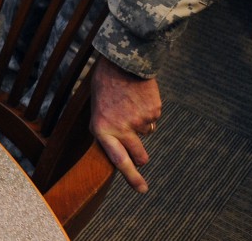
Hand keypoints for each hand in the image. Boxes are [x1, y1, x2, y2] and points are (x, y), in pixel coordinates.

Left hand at [89, 55, 161, 193]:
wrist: (122, 61)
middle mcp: (121, 128)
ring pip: (147, 135)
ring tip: (130, 106)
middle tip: (140, 155)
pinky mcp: (154, 112)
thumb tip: (115, 148)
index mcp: (102, 128)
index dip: (132, 177)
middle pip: (140, 156)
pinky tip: (138, 99)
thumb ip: (106, 129)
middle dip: (141, 158)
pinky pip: (153, 120)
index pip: (118, 160)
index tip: (142, 189)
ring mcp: (140, 121)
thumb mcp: (97, 108)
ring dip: (141, 127)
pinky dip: (148, 113)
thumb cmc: (104, 84)